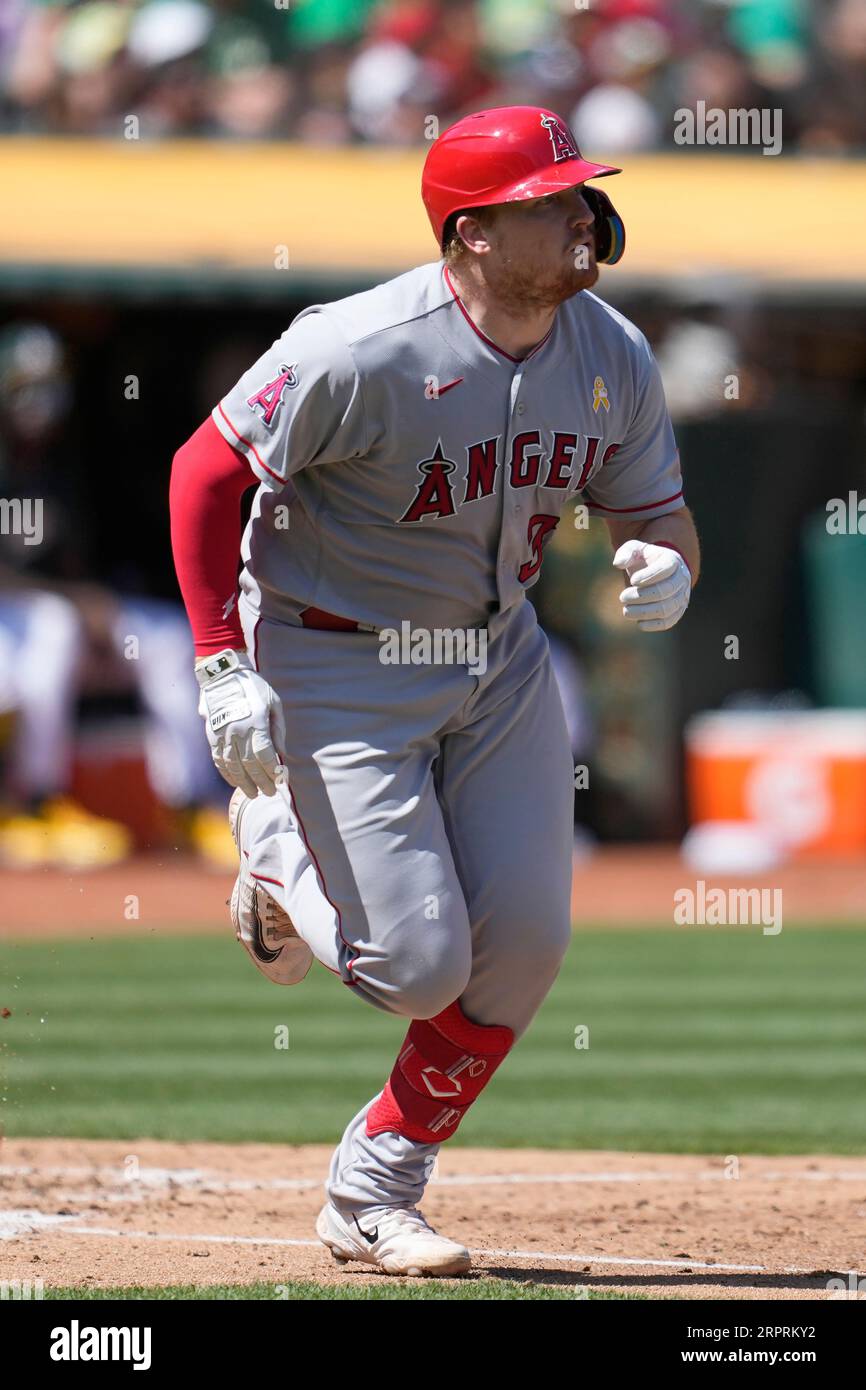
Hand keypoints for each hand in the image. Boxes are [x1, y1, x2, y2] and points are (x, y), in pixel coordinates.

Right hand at [196, 649, 285, 796]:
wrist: (223, 674)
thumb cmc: (254, 687)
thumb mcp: (273, 703)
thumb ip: (278, 730)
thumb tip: (282, 754)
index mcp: (256, 722)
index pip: (265, 755)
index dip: (272, 772)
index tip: (280, 781)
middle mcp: (237, 731)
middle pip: (249, 765)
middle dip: (260, 782)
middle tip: (269, 793)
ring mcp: (222, 734)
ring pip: (232, 766)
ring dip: (243, 783)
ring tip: (252, 793)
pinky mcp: (211, 735)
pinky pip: (219, 759)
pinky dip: (226, 773)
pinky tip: (234, 781)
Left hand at [612, 540, 690, 631]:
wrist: (660, 571)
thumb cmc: (646, 559)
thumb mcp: (635, 550)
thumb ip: (626, 553)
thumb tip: (619, 563)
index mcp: (672, 560)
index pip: (665, 568)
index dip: (649, 575)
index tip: (632, 580)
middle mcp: (682, 578)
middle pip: (665, 591)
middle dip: (641, 596)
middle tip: (622, 597)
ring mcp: (682, 596)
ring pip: (666, 608)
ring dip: (644, 612)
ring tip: (626, 611)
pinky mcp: (679, 610)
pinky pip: (670, 621)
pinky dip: (655, 625)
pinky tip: (639, 624)